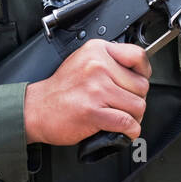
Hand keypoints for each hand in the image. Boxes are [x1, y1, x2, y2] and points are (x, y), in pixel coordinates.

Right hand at [24, 39, 151, 145]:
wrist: (36, 109)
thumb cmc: (60, 89)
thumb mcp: (83, 61)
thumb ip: (109, 61)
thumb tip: (137, 72)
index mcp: (97, 51)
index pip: (138, 56)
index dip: (144, 72)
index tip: (140, 80)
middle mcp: (98, 66)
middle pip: (141, 85)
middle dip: (136, 99)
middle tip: (124, 105)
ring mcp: (96, 89)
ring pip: (138, 105)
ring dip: (134, 117)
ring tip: (121, 117)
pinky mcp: (93, 112)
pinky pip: (127, 122)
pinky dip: (130, 130)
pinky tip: (123, 130)